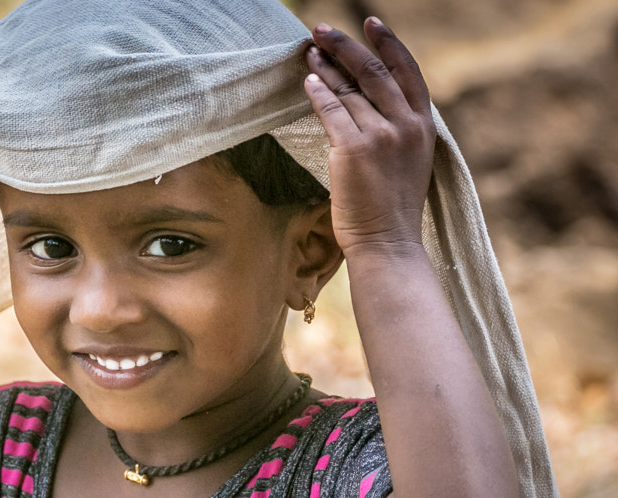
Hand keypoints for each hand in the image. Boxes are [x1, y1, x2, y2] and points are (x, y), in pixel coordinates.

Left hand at [304, 18, 434, 257]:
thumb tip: (369, 100)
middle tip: (321, 30)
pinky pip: (331, 110)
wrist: (388, 242)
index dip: (388, 42)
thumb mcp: (409, 161)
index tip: (370, 22)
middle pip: (373, 71)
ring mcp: (380, 135)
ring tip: (308, 54)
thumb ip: (399, 129)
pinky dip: (317, 92)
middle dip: (345, 46)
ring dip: (325, 68)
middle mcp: (405, 125)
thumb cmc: (392, 208)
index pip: (407, 71)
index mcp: (423, 126)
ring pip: (349, 90)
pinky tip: (307, 81)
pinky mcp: (353, 149)